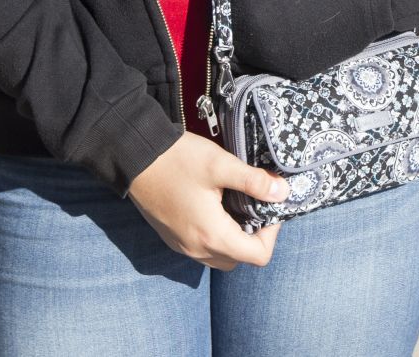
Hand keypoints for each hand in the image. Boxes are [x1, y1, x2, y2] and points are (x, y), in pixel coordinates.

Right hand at [127, 131, 287, 268]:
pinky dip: (217, 237)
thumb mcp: (221, 165)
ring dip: (236, 240)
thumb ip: (254, 181)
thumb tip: (283, 193)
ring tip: (238, 207)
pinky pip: (203, 250)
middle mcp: (196, 249)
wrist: (135, 158)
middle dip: (255, 238)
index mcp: (212, 235)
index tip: (269, 208)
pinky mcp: (172, 238)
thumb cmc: (178, 160)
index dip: (272, 234)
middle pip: (240, 260)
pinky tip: (217, 209)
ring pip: (221, 257)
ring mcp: (182, 246)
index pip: (257, 256)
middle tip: (256, 207)